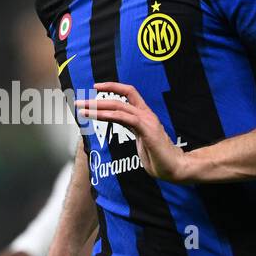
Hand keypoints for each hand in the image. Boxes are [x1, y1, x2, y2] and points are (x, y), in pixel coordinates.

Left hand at [74, 82, 191, 182]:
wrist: (175, 168)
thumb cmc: (159, 158)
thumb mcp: (142, 141)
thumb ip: (133, 131)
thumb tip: (121, 129)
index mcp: (145, 115)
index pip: (129, 93)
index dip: (113, 87)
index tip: (96, 87)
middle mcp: (146, 114)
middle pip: (120, 98)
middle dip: (97, 99)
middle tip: (80, 102)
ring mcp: (147, 121)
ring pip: (119, 106)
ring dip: (98, 107)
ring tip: (83, 109)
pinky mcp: (147, 130)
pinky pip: (125, 118)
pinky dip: (109, 115)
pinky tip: (97, 116)